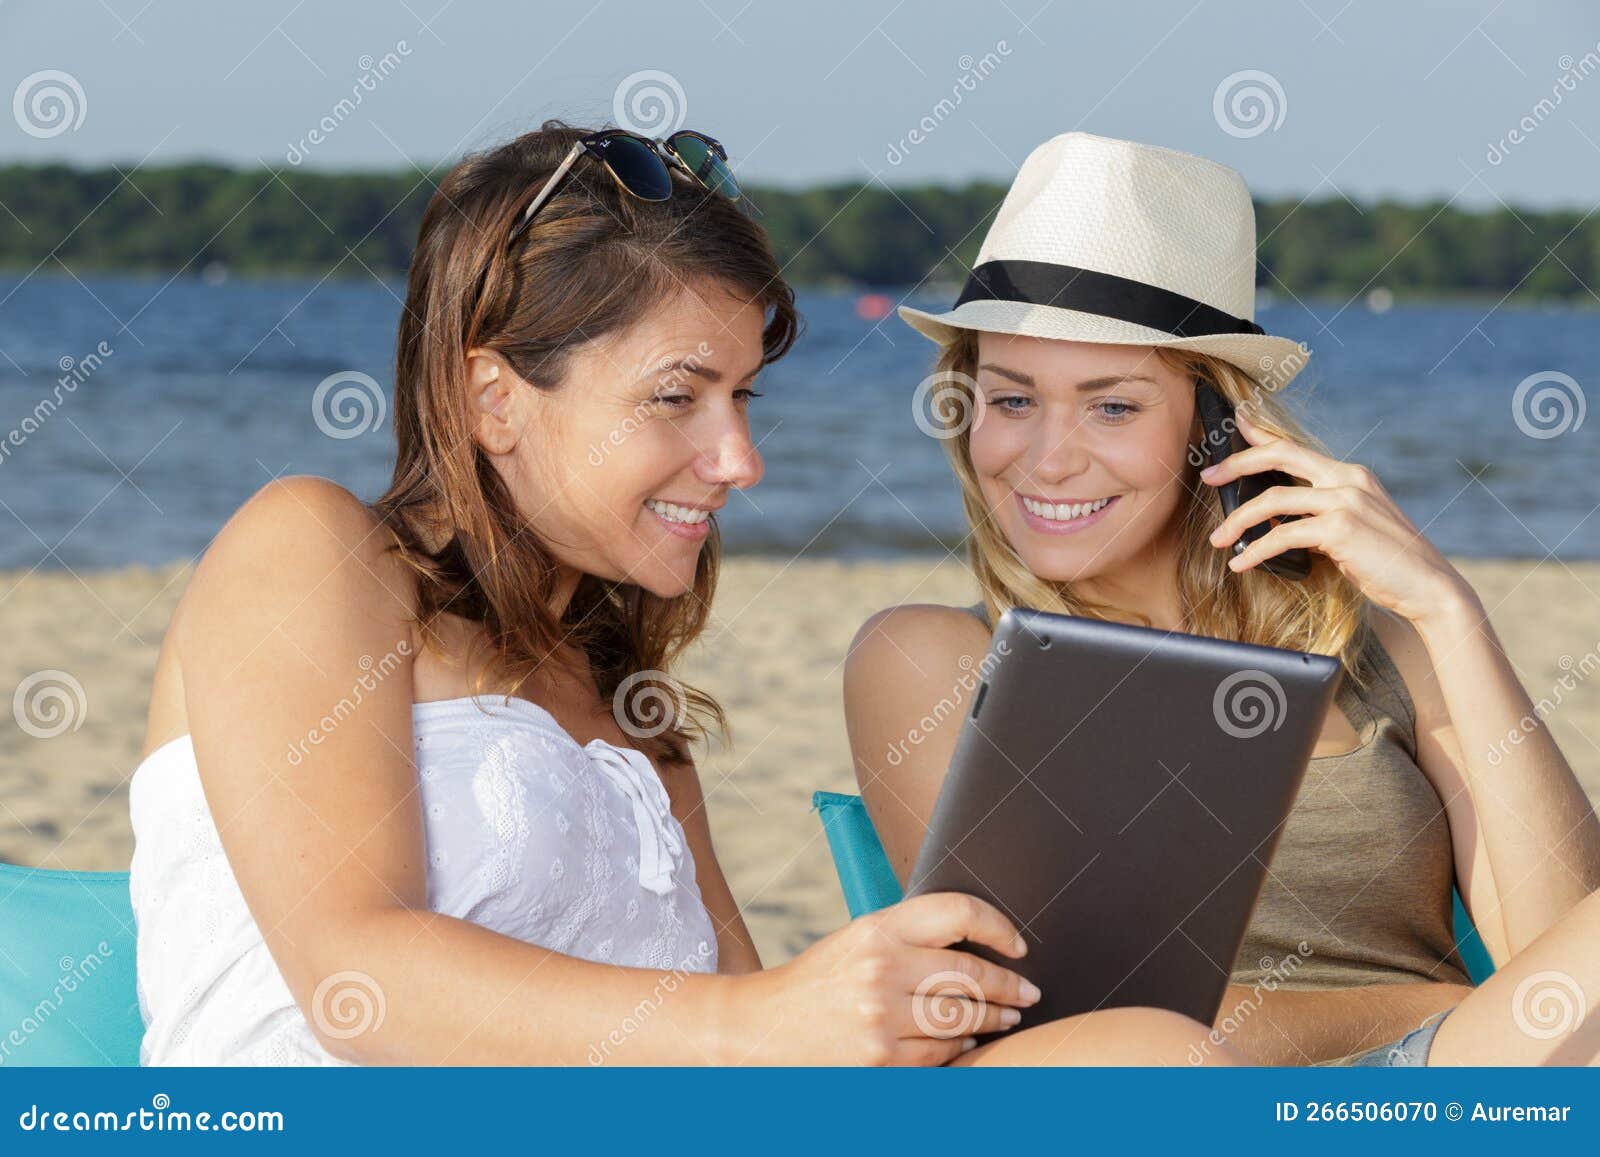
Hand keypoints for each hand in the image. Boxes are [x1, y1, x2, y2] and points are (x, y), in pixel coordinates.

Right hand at [733, 892, 1040, 1065]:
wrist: (762, 1026)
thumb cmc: (818, 980)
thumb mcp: (857, 940)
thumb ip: (909, 937)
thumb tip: (978, 946)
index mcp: (877, 928)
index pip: (958, 913)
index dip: (999, 927)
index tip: (1017, 945)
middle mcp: (881, 969)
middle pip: (970, 974)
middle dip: (1009, 985)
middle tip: (1028, 992)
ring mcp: (881, 1019)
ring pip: (962, 1018)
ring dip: (992, 1019)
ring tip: (1006, 1017)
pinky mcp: (880, 1061)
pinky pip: (939, 1055)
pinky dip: (960, 1049)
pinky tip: (967, 1043)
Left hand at [1201, 409, 1472, 627]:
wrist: (1429, 587)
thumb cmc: (1387, 562)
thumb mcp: (1353, 527)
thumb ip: (1320, 514)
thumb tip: (1276, 518)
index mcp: (1351, 474)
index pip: (1296, 445)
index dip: (1261, 432)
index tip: (1235, 420)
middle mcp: (1348, 478)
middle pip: (1279, 454)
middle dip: (1237, 463)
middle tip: (1207, 477)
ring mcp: (1346, 500)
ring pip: (1272, 499)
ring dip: (1237, 520)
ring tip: (1216, 539)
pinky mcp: (1340, 529)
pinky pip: (1281, 535)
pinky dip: (1255, 550)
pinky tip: (1241, 563)